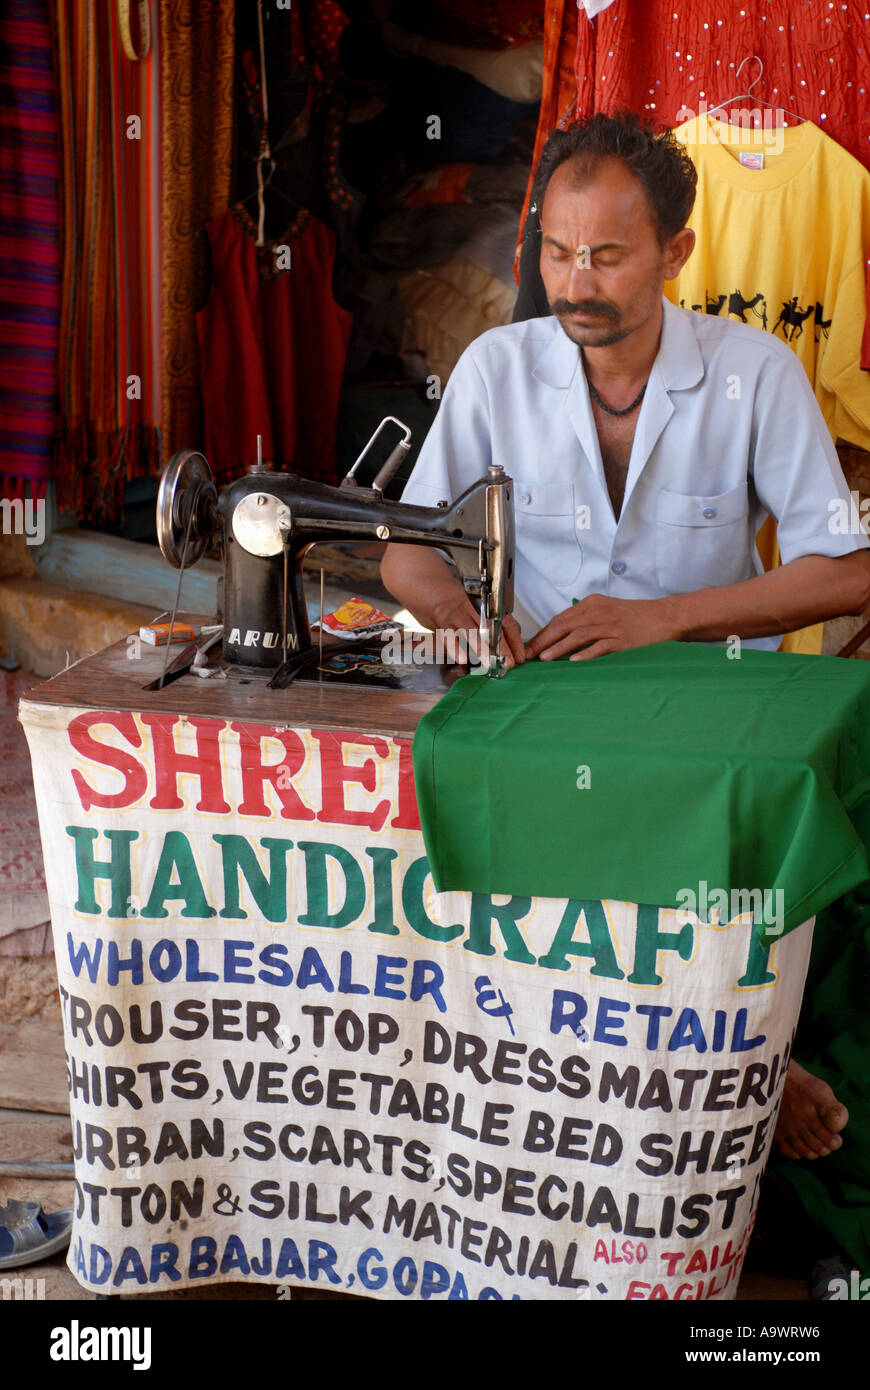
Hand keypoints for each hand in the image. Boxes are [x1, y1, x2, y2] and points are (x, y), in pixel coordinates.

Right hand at [431, 593, 525, 669]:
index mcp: (481, 604)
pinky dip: (455, 648)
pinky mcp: (440, 619)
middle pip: (490, 629)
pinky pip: (449, 636)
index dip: (513, 639)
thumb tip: (497, 640)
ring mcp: (455, 612)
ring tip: (489, 662)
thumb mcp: (466, 604)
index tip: (519, 654)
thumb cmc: (444, 594)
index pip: (504, 621)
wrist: (422, 580)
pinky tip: (461, 658)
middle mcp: (470, 607)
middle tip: (509, 662)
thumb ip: (479, 620)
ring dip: (481, 649)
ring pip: (472, 632)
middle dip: (501, 648)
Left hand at [524, 594, 680, 661]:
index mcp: (592, 604)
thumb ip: (584, 621)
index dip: (543, 633)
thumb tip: (558, 637)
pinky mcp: (624, 640)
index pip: (561, 618)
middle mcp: (599, 612)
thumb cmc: (632, 617)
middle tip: (530, 654)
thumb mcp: (605, 611)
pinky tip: (574, 661)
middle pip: (565, 625)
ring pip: (580, 635)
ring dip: (560, 647)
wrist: (664, 617)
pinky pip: (602, 646)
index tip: (530, 646)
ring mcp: (611, 625)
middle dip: (545, 640)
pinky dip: (586, 653)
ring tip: (545, 658)